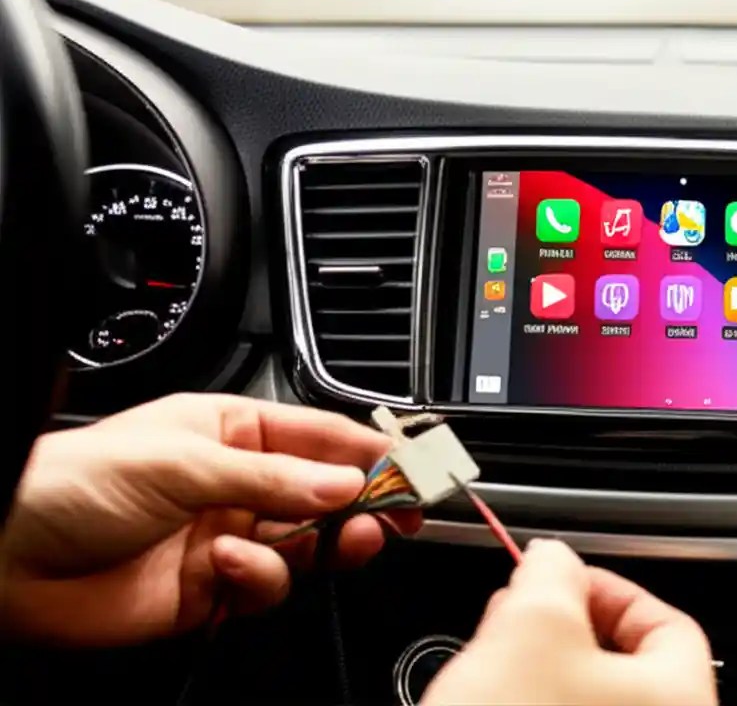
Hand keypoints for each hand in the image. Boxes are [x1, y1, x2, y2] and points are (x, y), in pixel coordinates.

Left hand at [0, 393, 419, 645]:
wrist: (7, 561)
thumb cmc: (73, 485)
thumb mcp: (181, 461)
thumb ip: (272, 477)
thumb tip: (346, 484)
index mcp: (231, 429)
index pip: (321, 435)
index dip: (372, 450)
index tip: (415, 466)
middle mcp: (236, 481)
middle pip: (326, 491)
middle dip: (365, 502)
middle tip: (398, 515)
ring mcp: (228, 534)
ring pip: (308, 541)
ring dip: (327, 542)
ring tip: (342, 540)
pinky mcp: (214, 588)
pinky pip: (267, 584)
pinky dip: (262, 577)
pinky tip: (231, 565)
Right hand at [422, 540, 716, 705]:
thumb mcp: (530, 629)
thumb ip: (551, 577)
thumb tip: (553, 558)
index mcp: (684, 700)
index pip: (668, 623)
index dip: (606, 591)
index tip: (554, 582)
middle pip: (630, 670)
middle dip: (567, 633)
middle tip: (517, 620)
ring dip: (545, 677)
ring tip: (494, 668)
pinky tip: (494, 705)